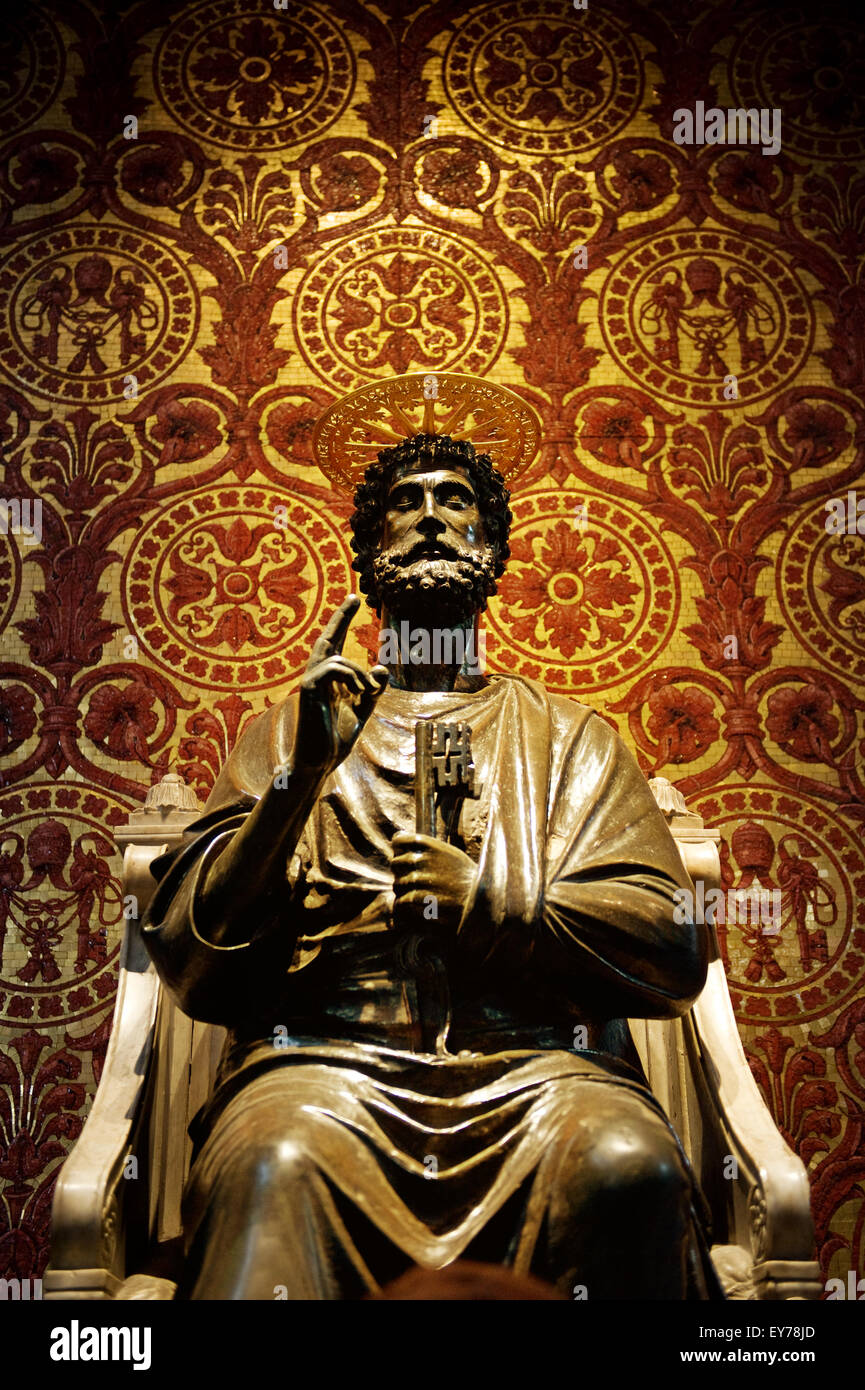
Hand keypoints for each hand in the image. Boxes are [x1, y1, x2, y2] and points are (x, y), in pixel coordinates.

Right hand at [293, 595, 388, 777]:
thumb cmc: (335, 739)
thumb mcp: (362, 711)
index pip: (334, 645)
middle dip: (340, 617)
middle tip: (354, 597)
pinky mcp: (308, 689)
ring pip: (335, 657)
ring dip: (358, 673)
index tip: (353, 600)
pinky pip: (332, 667)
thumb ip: (372, 690)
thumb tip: (383, 666)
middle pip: (326, 639)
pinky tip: (360, 692)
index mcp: (329, 680)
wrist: (318, 762)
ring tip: (367, 693)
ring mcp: (309, 682)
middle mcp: (316, 677)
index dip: (342, 621)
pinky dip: (351, 676)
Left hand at [391, 832, 477, 932]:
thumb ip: (428, 849)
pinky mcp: (416, 900)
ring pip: (397, 885)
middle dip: (403, 874)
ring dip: (406, 893)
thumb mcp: (452, 857)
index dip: (401, 852)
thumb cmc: (469, 882)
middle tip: (418, 885)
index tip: (408, 861)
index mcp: (431, 846)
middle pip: (395, 864)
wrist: (483, 906)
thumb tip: (400, 839)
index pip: (399, 841)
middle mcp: (422, 860)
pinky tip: (419, 911)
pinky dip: (406, 909)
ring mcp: (418, 880)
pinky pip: (400, 903)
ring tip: (423, 900)